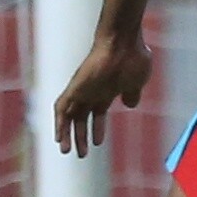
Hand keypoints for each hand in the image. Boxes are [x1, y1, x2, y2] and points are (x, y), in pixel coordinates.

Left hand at [53, 28, 153, 157]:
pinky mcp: (75, 87)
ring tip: (66, 151)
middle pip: (82, 118)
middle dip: (81, 137)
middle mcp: (93, 91)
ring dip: (67, 133)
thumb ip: (132, 93)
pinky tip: (58, 137)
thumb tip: (130, 104)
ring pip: (69, 115)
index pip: (97, 113)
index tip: (98, 143)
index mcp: (108, 91)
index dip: (97, 129)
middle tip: (82, 154)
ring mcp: (83, 89)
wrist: (123, 42)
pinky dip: (58, 123)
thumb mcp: (137, 81)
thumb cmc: (134, 58)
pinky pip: (61, 107)